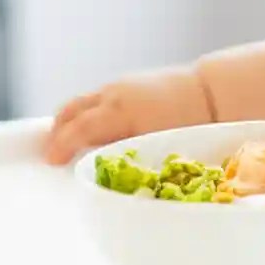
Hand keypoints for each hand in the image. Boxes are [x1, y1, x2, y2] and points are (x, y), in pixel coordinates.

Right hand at [42, 66, 213, 164]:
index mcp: (122, 110)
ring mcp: (122, 86)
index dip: (61, 145)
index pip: (79, 127)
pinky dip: (90, 114)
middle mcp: (116, 94)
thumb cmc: (193, 124)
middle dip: (58, 131)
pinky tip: (96, 132)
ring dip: (73, 122)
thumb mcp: (158, 146)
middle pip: (72, 110)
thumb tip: (110, 179)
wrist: (214, 94)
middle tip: (51, 153)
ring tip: (68, 144)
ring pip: (84, 103)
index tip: (50, 161)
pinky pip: (99, 100)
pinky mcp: (130, 85)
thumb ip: (129, 159)